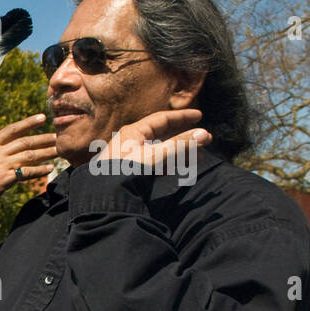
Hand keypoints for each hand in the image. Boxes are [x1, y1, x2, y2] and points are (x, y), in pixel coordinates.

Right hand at [0, 114, 56, 206]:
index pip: (11, 130)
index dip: (28, 123)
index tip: (42, 117)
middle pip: (24, 142)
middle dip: (43, 138)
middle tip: (58, 136)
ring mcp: (1, 165)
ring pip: (28, 156)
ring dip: (46, 153)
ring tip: (59, 150)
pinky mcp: (4, 179)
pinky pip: (26, 173)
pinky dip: (39, 170)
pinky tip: (49, 169)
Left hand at [94, 109, 209, 170]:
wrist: (104, 194)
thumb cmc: (127, 170)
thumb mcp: (157, 155)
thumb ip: (180, 145)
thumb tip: (205, 134)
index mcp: (134, 132)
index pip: (162, 119)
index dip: (182, 117)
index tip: (200, 115)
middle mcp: (131, 141)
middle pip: (162, 134)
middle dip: (184, 137)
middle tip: (204, 138)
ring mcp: (130, 157)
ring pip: (159, 150)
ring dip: (179, 152)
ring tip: (200, 157)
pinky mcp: (129, 171)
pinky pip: (153, 163)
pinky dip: (168, 164)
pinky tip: (181, 168)